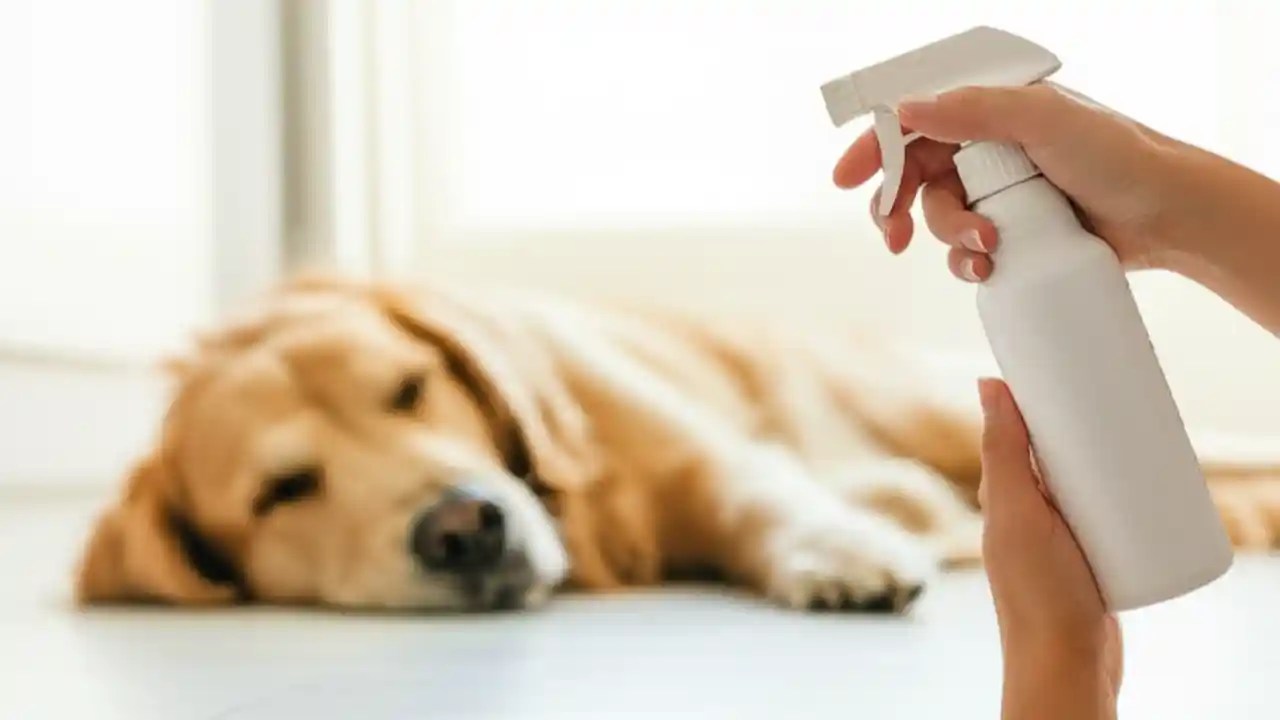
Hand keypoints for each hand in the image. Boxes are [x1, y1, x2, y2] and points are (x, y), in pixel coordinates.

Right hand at [832, 83, 1184, 281]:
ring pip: (939, 217)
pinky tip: (988, 267)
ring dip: (949, 237)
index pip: (914, 122)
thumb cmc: (1116, 155)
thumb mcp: (1043, 120)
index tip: (846, 180)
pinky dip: (967, 262)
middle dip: (900, 207)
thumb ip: (973, 111)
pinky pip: (964, 250)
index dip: (874, 149)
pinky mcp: (1011, 232)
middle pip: (914, 176)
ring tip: (986, 246)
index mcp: (989, 110)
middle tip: (894, 237)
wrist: (1166, 214)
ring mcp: (997, 191)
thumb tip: (904, 110)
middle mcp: (987, 148)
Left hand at [977, 378, 1121, 718]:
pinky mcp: (1092, 556)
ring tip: (1141, 430)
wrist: (1069, 664)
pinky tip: (1150, 479)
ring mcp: (1060, 535)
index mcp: (1004, 496)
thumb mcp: (1020, 512)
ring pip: (1086, 482)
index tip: (1077, 370)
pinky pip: (1109, 514)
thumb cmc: (1036, 593)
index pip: (1021, 434)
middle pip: (1059, 454)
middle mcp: (1027, 513)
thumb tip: (988, 383)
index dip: (1046, 402)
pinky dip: (1127, 495)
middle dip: (1086, 427)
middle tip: (1124, 397)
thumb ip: (1003, 453)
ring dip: (1109, 459)